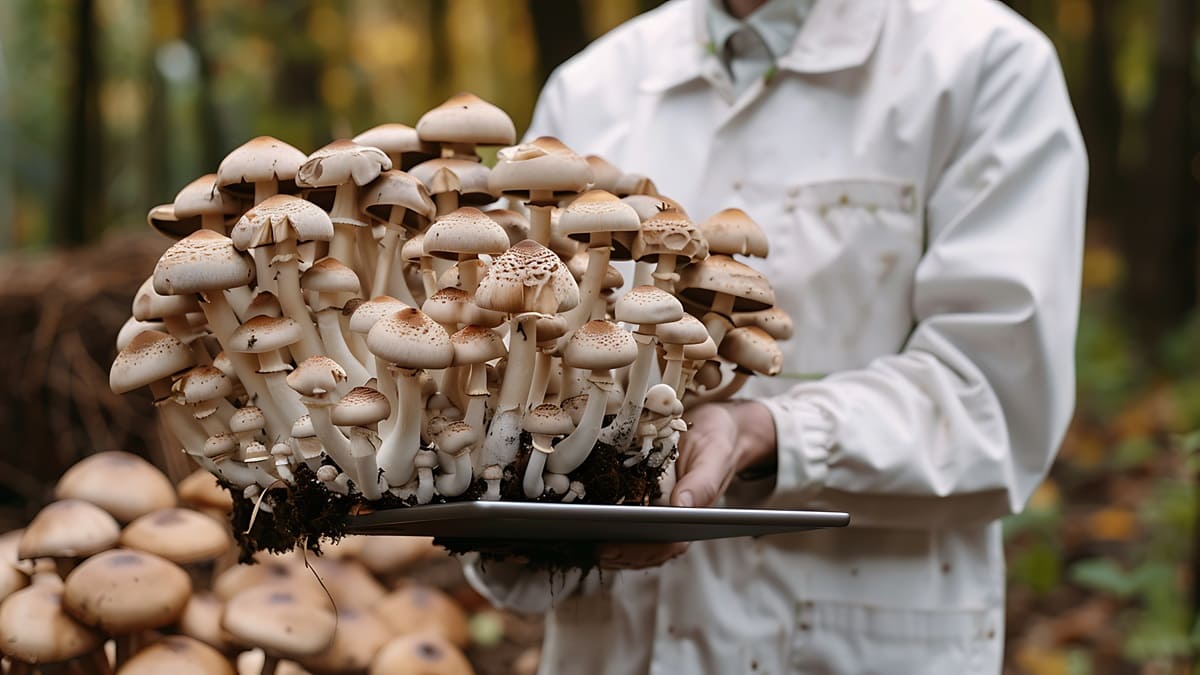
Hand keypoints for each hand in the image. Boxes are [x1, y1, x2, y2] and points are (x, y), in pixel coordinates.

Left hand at [597, 401, 775, 569]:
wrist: (714, 425)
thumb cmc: (717, 442)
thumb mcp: (714, 457)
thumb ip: (702, 483)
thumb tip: (681, 506)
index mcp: (691, 518)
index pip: (665, 546)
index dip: (637, 551)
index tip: (610, 547)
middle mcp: (671, 520)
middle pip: (641, 549)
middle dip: (612, 550)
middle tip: (583, 540)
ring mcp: (654, 510)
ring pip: (628, 537)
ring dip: (603, 540)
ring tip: (575, 531)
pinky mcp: (639, 495)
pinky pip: (620, 513)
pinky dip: (602, 516)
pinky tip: (580, 512)